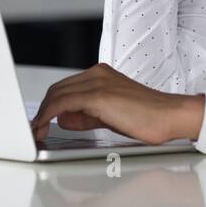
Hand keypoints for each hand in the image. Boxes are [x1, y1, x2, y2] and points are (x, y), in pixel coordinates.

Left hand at [30, 63, 204, 145]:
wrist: (170, 116)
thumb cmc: (148, 118)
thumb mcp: (110, 115)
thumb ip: (86, 115)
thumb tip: (65, 119)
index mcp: (101, 75)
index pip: (65, 88)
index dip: (49, 106)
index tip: (41, 122)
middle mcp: (97, 74)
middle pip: (57, 89)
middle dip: (43, 110)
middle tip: (35, 130)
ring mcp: (97, 82)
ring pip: (57, 95)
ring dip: (43, 114)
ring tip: (37, 132)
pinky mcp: (98, 95)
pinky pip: (63, 103)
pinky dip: (49, 115)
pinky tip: (44, 127)